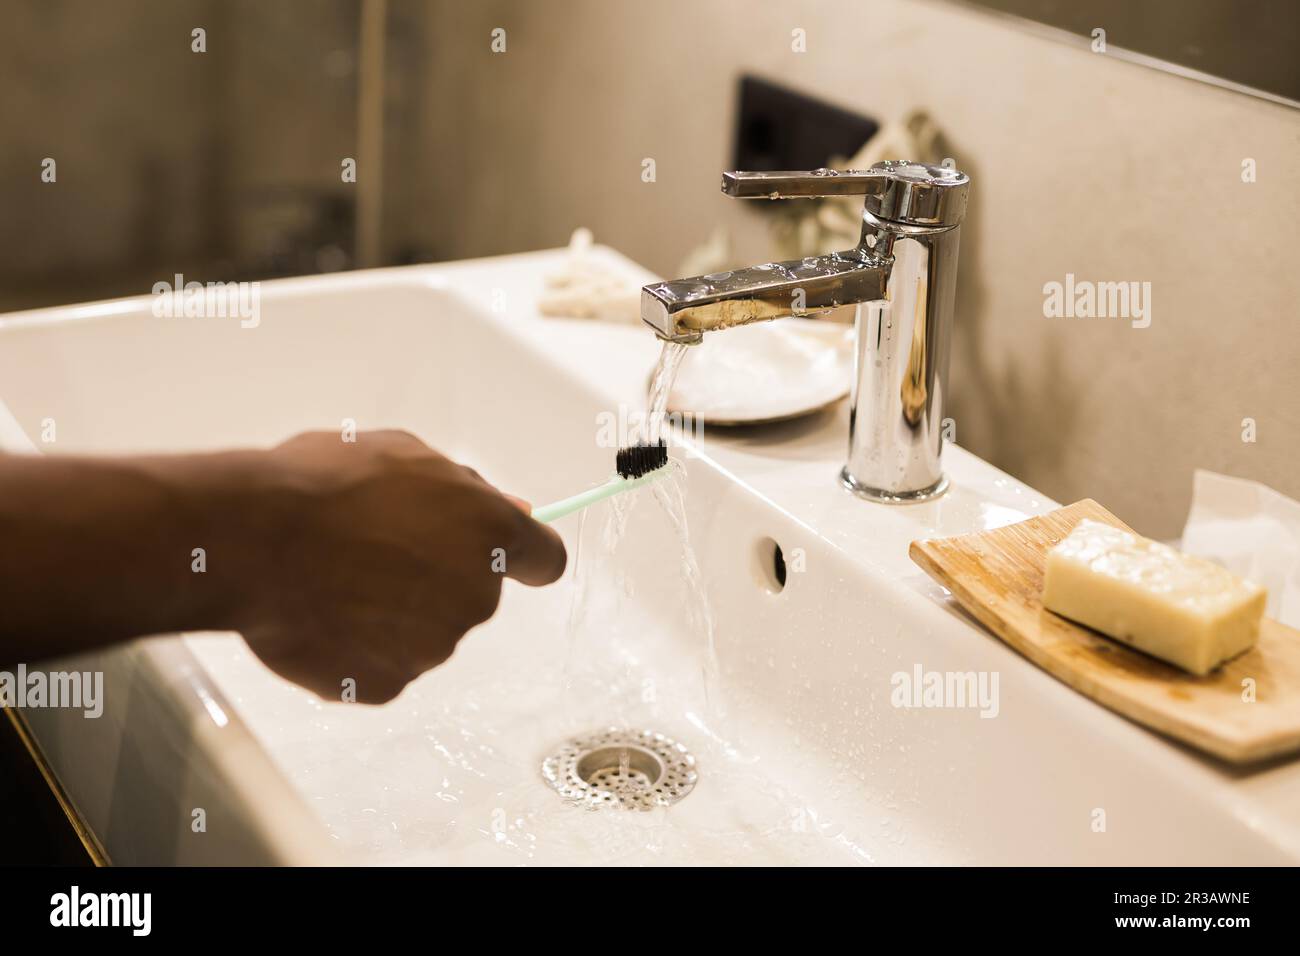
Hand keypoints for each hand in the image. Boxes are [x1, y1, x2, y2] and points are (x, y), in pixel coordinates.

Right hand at [231, 430, 565, 702]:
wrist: (251, 541)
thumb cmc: (322, 485)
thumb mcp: (404, 455)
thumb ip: (467, 488)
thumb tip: (514, 510)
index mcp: (490, 535)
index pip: (544, 559)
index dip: (524, 557)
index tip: (511, 558)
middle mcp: (474, 597)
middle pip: (472, 593)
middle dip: (436, 575)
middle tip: (375, 547)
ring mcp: (432, 648)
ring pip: (424, 630)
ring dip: (393, 611)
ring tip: (334, 576)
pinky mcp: (386, 684)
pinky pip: (382, 665)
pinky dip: (358, 647)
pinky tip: (322, 614)